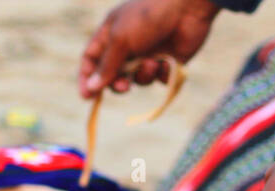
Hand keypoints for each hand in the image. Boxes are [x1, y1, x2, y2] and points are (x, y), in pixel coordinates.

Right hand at [79, 0, 219, 97]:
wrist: (187, 7)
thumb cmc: (148, 17)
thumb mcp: (121, 39)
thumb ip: (106, 65)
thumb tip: (91, 88)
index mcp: (111, 33)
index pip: (91, 59)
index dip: (87, 78)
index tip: (86, 97)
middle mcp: (128, 45)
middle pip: (114, 75)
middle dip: (118, 84)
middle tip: (125, 86)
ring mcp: (148, 53)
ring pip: (138, 79)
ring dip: (143, 76)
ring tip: (153, 62)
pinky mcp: (168, 61)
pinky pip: (159, 79)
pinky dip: (162, 75)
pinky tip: (169, 62)